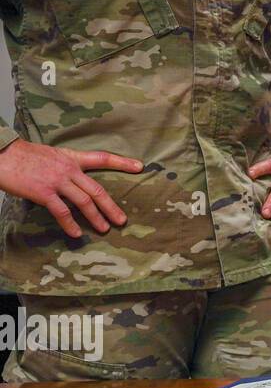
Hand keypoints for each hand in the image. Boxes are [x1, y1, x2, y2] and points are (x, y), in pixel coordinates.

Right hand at [0, 139, 142, 237]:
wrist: (2, 154)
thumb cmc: (23, 156)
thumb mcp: (50, 156)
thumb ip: (65, 167)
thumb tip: (74, 182)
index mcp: (71, 158)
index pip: (102, 158)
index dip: (122, 163)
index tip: (140, 167)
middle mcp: (68, 169)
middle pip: (97, 189)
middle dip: (111, 206)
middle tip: (122, 220)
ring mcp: (57, 181)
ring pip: (84, 201)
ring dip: (95, 217)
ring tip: (104, 229)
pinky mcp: (43, 192)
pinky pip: (61, 211)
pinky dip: (70, 224)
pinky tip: (77, 233)